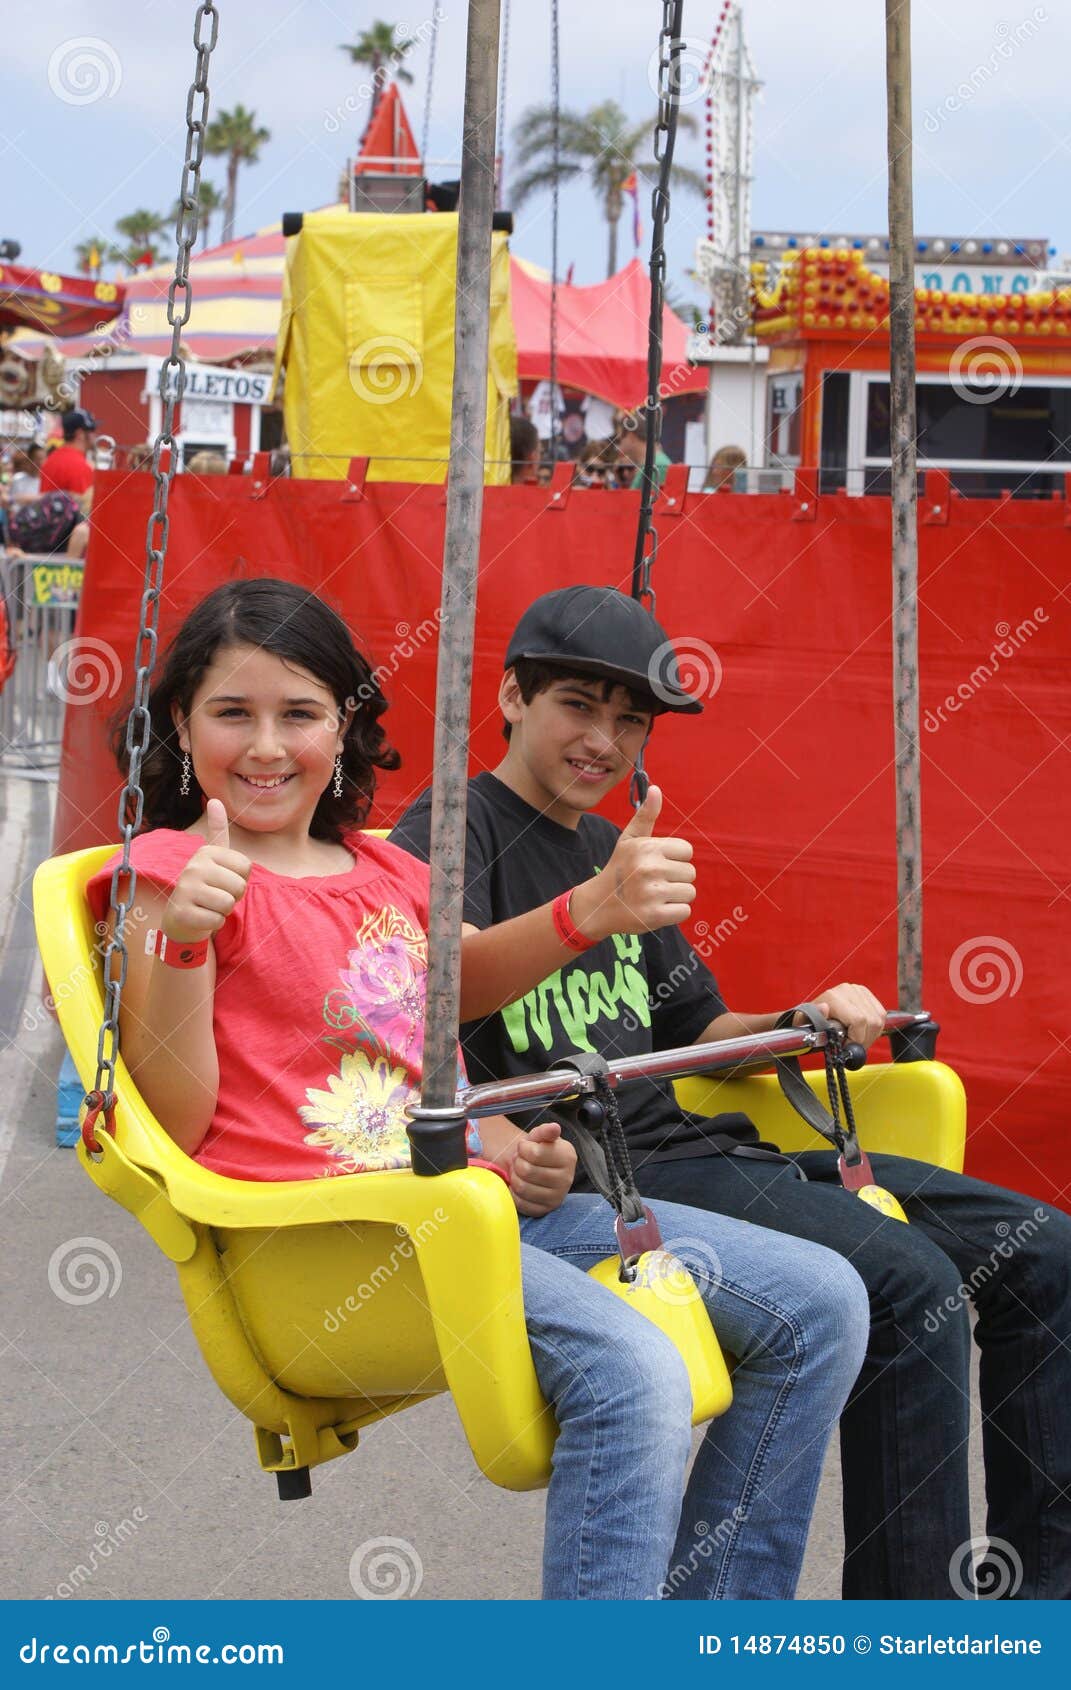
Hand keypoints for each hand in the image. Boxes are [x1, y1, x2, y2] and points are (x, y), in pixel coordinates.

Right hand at [163, 798, 251, 943]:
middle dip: (233, 897)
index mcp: (206, 852)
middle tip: (215, 896)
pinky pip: (217, 921)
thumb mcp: (213, 857)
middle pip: (239, 886)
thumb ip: (217, 831)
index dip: (240, 879)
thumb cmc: (205, 885)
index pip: (246, 867)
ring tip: (208, 906)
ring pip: (228, 904)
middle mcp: (193, 866)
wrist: (180, 917)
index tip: (223, 880)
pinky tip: (201, 917)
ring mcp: (186, 889)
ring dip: (223, 911)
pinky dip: (213, 923)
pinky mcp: (182, 912)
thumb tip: (214, 799)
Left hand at [502, 1120, 576, 1217]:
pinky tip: (519, 1185)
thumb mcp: (539, 1136)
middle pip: (527, 1171)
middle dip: (518, 1163)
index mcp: (568, 1156)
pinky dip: (514, 1193)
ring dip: (515, 1177)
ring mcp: (557, 1197)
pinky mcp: (546, 1210)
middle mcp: (567, 1179)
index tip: (525, 1147)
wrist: (536, 1168)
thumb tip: (554, 1128)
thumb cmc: (537, 1150)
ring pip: (522, 1188)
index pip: (535, 1153)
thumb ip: (544, 1131)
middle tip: (520, 1160)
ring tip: (519, 1172)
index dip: (523, 1148)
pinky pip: (521, 1203)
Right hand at [570, 786, 695, 939]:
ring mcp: (652, 893)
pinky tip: (656, 909)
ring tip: (654, 896)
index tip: (657, 865)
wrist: (597, 906)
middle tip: (653, 883)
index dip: (674, 859)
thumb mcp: (629, 840)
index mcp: (647, 848)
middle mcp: (649, 868)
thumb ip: (645, 816)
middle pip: (690, 873)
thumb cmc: (619, 869)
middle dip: (675, 879)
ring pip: (689, 892)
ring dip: (675, 897)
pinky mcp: (654, 916)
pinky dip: (673, 913)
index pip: (686, 851)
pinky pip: (684, 911)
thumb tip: (656, 789)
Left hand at [797, 983, 885, 1048]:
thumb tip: (824, 1008)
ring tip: (857, 1040)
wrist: (811, 1015)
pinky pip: (881, 1014)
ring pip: (879, 1018)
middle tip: (854, 1047)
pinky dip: (875, 1028)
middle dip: (864, 1039)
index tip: (848, 1048)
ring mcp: (858, 990)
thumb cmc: (809, 1023)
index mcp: (833, 997)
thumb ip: (815, 1019)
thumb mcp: (806, 1025)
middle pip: (872, 1021)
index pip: (859, 1020)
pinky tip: (862, 1032)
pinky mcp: (866, 994)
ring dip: (871, 1035)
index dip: (857, 1039)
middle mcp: (847, 990)